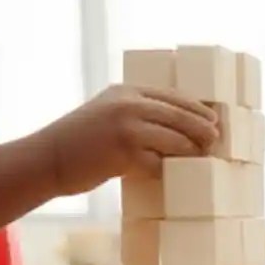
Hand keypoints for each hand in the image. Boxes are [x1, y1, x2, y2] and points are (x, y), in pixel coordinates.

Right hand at [30, 85, 218, 195]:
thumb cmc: (78, 140)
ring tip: (202, 157)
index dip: (196, 107)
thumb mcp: (106, 112)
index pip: (171, 95)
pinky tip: (176, 172)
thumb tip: (176, 125)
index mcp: (125, 92)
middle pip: (178, 115)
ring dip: (191, 150)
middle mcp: (127, 106)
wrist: (47, 159)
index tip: (214, 118)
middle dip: (202, 128)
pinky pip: (159, 163)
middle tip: (216, 139)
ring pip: (174, 139)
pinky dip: (169, 168)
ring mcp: (127, 129)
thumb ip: (135, 112)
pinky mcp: (125, 154)